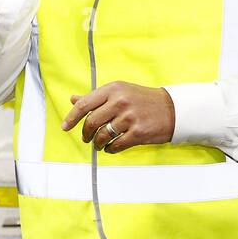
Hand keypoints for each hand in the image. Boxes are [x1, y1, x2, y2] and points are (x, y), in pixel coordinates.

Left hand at [61, 82, 175, 153]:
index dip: (72, 117)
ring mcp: (130, 117)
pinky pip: (116, 145)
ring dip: (98, 143)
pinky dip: (110, 149)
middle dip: (86, 134)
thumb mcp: (119, 91)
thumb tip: (73, 100)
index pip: (85, 104)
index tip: (65, 127)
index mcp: (113, 89)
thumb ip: (96, 97)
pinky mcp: (138, 133)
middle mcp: (120, 101)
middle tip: (86, 138)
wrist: (172, 109)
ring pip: (102, 136)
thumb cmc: (142, 99)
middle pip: (91, 122)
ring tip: (99, 144)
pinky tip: (110, 148)